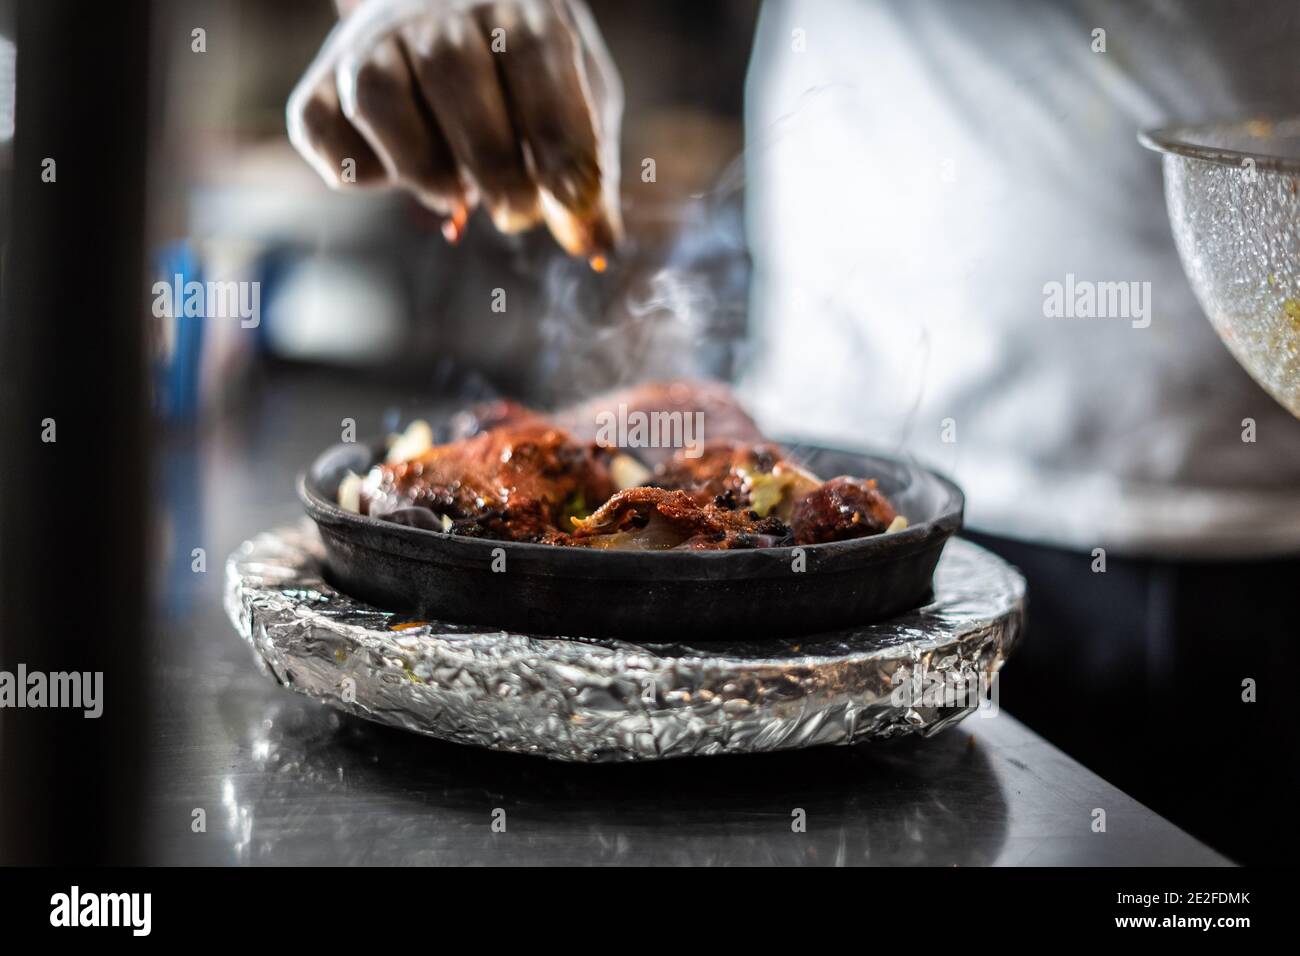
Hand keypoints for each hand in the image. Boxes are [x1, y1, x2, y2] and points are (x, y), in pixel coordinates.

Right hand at [287, 0, 621, 263]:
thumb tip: (597, 246)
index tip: (574, 197)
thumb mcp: (576, 103)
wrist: (439, 15)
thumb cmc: (525, 73)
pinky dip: (360, 169)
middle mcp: (434, 14)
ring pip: (378, 97)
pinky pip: (324, 129)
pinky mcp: (321, 84)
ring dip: (423, 167)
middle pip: (453, 74)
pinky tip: (399, 174)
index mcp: (512, 10)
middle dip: (494, 164)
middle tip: (517, 212)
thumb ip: (589, 171)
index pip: (535, 57)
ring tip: (457, 194)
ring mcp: (369, 44)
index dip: (557, 134)